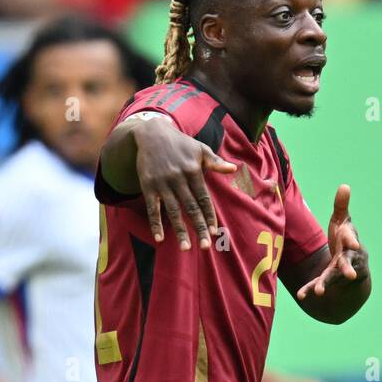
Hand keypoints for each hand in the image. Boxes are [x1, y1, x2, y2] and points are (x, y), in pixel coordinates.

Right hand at [134, 116, 236, 250]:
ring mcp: (162, 184)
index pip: (204, 198)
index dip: (209, 215)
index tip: (214, 231)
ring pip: (173, 211)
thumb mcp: (199, 149)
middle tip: (206, 246)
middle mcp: (179, 178)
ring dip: (180, 231)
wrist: (151, 133)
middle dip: (199, 228)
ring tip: (186, 248)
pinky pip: (152, 209)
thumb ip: (215, 161)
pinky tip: (160, 239)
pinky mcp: (148, 186)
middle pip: (191, 208)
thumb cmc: (180, 144)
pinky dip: (156, 224)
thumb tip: (233, 168)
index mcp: (193, 171)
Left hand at [296, 183, 365, 299]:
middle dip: (348, 268)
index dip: (352, 242)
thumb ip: (341, 206)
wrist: (352, 266)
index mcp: (350, 244)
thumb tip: (344, 185)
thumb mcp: (343, 222)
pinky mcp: (327, 280)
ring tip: (320, 291)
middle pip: (347, 264)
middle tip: (351, 274)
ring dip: (326, 284)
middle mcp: (347, 260)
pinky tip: (301, 295)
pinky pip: (318, 284)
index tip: (353, 244)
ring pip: (332, 278)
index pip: (351, 241)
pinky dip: (309, 289)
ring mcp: (337, 272)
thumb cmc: (345, 239)